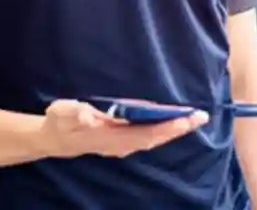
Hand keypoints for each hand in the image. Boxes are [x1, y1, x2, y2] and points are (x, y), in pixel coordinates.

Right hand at [39, 100, 208, 158]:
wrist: (54, 139)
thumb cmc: (60, 122)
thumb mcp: (63, 113)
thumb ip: (76, 114)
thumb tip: (89, 115)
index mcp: (111, 137)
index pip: (145, 133)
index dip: (166, 127)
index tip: (185, 119)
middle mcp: (121, 144)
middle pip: (156, 138)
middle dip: (179, 128)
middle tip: (202, 117)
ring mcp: (123, 144)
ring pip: (155, 138)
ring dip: (175, 129)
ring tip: (195, 118)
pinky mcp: (123, 140)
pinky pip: (149, 136)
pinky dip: (165, 129)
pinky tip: (175, 122)